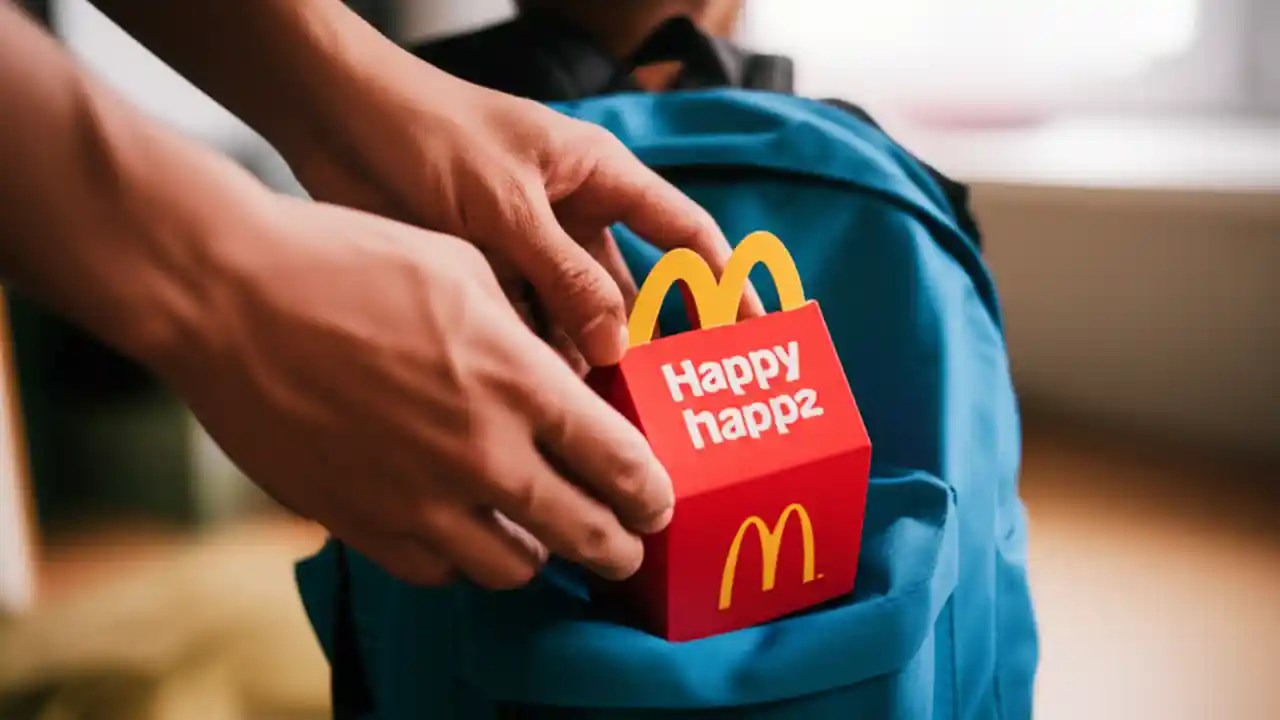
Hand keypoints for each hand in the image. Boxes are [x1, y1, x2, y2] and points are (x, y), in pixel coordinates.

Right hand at [159, 196, 674, 587]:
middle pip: (586, 534)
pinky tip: (458, 527)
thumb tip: (561, 378)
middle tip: (625, 544)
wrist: (231, 296)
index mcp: (520, 384)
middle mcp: (483, 456)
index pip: (621, 465)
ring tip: (538, 534)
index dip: (652, 493)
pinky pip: (437, 571)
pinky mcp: (362, 523)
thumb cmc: (350, 262)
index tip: (659, 501)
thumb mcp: (466, 270)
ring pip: (513, 568)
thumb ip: (527, 338)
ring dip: (539, 553)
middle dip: (619, 545)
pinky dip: (460, 557)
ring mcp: (421, 501)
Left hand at [281, 62, 762, 369]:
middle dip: (649, 345)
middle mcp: (573, 218)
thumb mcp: (506, 203)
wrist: (334, 121)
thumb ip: (562, 275)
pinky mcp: (488, 276)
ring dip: (589, 363)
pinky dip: (538, 361)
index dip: (725, 282)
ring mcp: (530, 250)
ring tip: (610, 423)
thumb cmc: (429, 134)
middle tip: (672, 407)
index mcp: (600, 177)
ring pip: (578, 319)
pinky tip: (547, 403)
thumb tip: (617, 348)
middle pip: (632, 291)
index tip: (758, 332)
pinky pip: (527, 327)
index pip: (684, 232)